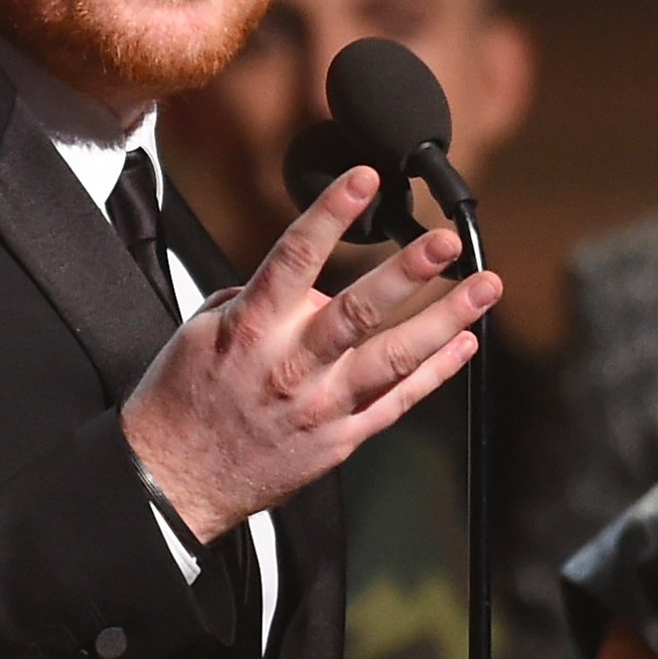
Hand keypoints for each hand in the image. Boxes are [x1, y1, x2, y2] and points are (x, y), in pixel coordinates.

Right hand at [121, 167, 497, 539]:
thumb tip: (300, 286)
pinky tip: (464, 344)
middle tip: (446, 240)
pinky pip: (396, 403)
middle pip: (359, 310)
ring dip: (444, 320)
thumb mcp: (201, 332)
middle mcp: (291, 365)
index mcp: (251, 328)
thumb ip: (254, 300)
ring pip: (393, 359)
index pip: (296, 257)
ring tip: (485, 290)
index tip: (364, 178)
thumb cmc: (183, 402)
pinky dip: (435, 374)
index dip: (331, 213)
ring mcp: (321, 405)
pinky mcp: (339, 440)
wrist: (172, 481)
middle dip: (408, 270)